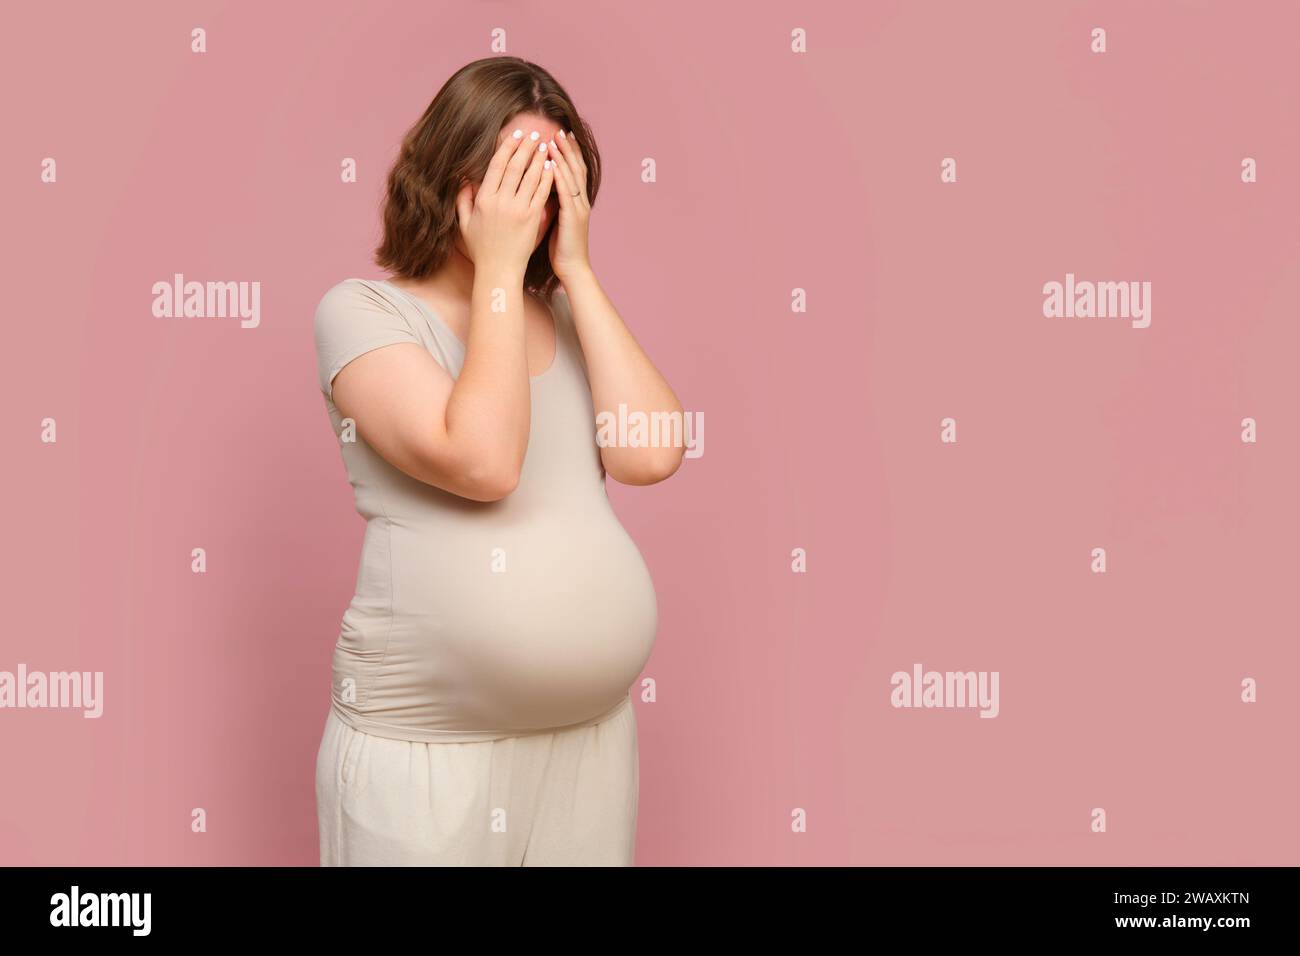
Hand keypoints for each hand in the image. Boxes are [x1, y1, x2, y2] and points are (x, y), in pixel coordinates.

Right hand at [456, 129, 554, 275]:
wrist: (499, 271)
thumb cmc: (481, 249)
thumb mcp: (464, 223)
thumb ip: (463, 199)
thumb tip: (463, 179)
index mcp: (483, 199)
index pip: (497, 165)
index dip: (507, 147)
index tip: (514, 134)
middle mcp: (500, 201)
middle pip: (515, 166)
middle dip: (525, 147)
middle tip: (534, 133)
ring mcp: (517, 209)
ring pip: (530, 176)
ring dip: (539, 158)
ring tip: (545, 145)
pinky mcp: (531, 219)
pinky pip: (541, 193)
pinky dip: (547, 178)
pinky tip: (552, 167)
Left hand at [544, 129, 592, 280]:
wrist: (572, 268)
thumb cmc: (561, 248)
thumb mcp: (556, 221)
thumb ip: (551, 203)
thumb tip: (538, 190)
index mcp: (576, 202)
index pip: (573, 171)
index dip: (568, 153)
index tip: (559, 137)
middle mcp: (580, 201)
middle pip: (575, 168)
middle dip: (567, 148)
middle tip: (559, 130)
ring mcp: (578, 208)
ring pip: (572, 176)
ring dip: (563, 156)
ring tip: (554, 140)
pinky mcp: (572, 217)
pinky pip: (565, 192)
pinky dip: (559, 176)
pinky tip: (552, 164)